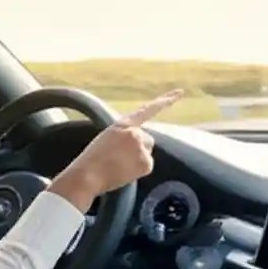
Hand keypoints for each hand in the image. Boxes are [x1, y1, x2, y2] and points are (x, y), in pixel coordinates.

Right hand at [48, 90, 183, 211]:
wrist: (87, 176)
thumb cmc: (92, 159)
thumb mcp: (107, 137)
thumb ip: (125, 135)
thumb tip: (140, 144)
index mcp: (122, 124)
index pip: (147, 110)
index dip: (165, 101)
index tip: (181, 93)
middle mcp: (135, 133)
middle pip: (147, 139)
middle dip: (139, 148)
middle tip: (118, 158)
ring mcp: (141, 147)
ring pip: (147, 152)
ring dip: (137, 159)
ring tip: (118, 165)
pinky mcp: (145, 162)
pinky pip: (147, 165)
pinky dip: (138, 170)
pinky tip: (123, 172)